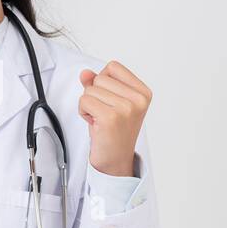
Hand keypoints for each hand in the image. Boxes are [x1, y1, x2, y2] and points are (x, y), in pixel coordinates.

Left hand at [77, 61, 151, 176]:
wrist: (115, 160)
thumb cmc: (113, 132)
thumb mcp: (109, 102)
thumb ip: (98, 84)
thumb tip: (85, 73)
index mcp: (143, 92)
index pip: (113, 67)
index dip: (103, 82)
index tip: (110, 101)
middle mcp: (138, 99)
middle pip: (100, 78)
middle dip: (95, 95)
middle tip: (104, 114)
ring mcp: (126, 108)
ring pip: (90, 89)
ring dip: (88, 104)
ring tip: (100, 119)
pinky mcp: (111, 118)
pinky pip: (84, 100)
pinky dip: (83, 111)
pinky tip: (94, 123)